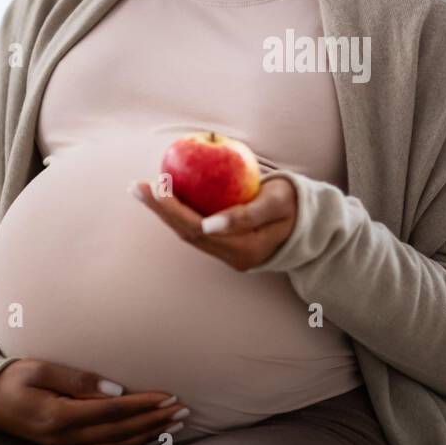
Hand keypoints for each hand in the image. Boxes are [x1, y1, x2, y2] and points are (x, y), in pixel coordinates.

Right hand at [0, 359, 188, 444]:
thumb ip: (78, 379)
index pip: (112, 412)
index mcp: (58, 416)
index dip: (143, 405)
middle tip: (184, 410)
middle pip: (120, 431)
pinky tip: (149, 436)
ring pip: (116, 444)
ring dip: (149, 434)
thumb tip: (117, 389)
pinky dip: (131, 443)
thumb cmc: (8, 378)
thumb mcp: (39, 368)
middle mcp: (65, 437)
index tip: (169, 395)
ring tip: (175, 423)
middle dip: (155, 421)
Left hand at [129, 174, 297, 271]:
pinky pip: (196, 230)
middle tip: (137, 186)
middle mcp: (234, 257)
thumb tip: (209, 223)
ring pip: (188, 234)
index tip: (157, 188)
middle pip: (188, 234)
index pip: (200, 230)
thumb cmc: (294, 204)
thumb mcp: (277, 202)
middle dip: (160, 210)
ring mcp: (228, 255)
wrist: (308, 222)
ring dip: (164, 213)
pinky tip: (162, 196)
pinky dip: (177, 213)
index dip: (175, 211)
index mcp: (247, 248)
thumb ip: (247, 213)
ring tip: (141, 190)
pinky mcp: (225, 247)